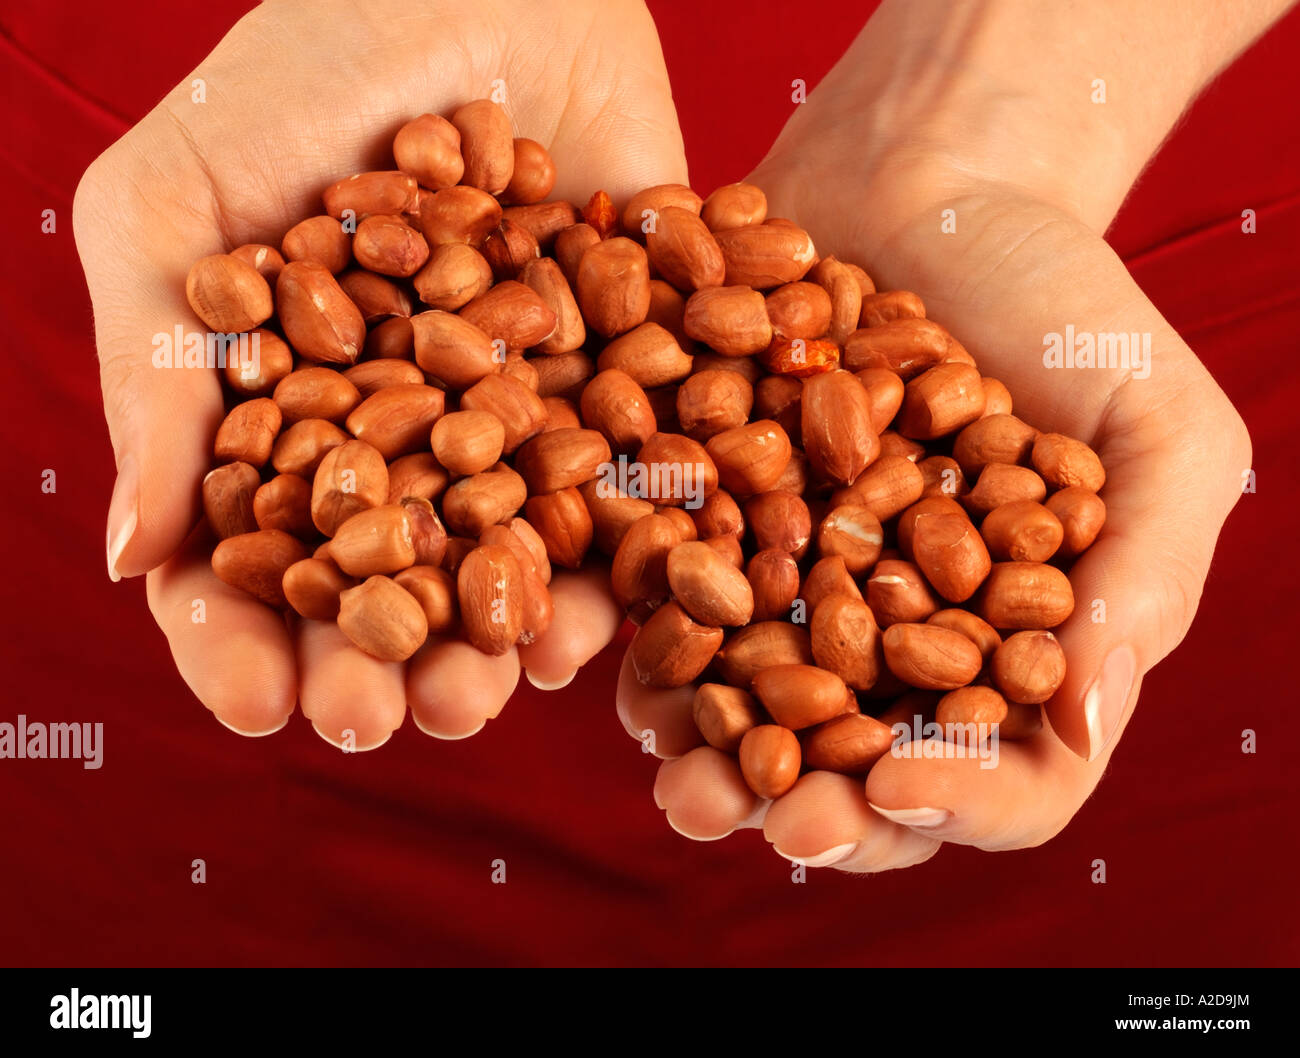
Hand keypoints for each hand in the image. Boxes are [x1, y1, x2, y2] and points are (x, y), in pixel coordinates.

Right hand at [74, 0, 683, 745]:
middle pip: (384, 587)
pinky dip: (608, 566)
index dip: (241, 638)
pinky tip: (592, 621)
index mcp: (281, 415)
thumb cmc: (299, 71)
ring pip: (504, 571)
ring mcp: (514, 423)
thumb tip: (131, 555)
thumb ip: (153, 371)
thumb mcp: (174, 202)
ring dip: (491, 648)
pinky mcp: (621, 389)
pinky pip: (618, 501)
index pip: (249, 557)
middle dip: (374, 662)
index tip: (255, 699)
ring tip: (487, 692)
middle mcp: (402, 440)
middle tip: (377, 717)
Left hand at [622, 0, 1259, 870]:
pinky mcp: (710, 522)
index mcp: (1014, 648)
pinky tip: (598, 656)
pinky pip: (668, 603)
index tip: (893, 785)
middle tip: (754, 819)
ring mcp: (796, 589)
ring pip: (750, 710)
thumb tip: (1081, 722)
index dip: (958, 803)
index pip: (1006, 774)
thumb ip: (1141, 573)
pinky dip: (637, 635)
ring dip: (704, 754)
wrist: (934, 183)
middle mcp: (898, 642)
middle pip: (859, 769)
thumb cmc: (1066, 304)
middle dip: (806, 807)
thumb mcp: (1154, 426)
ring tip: (666, 769)